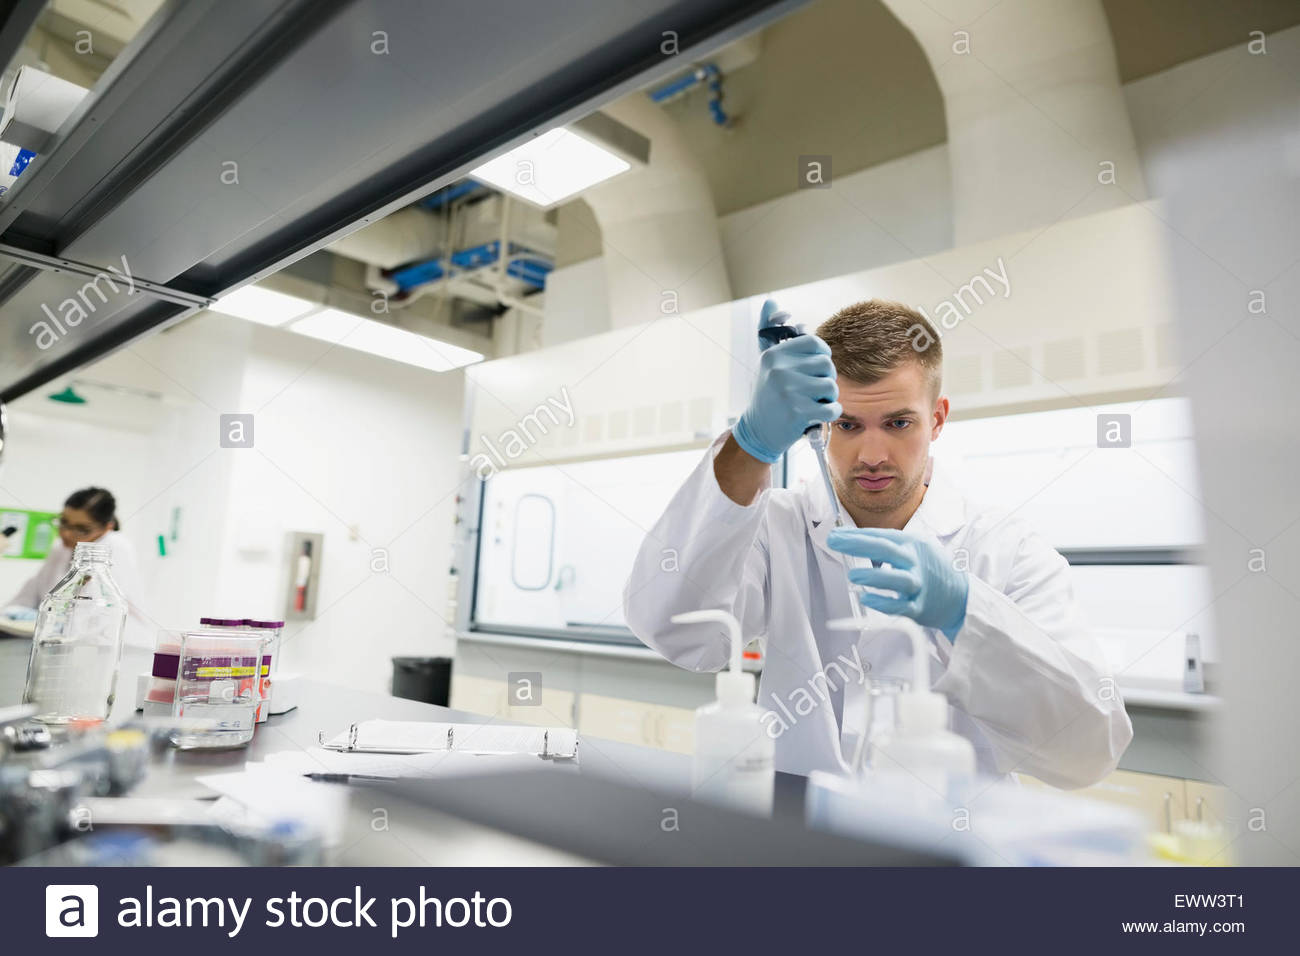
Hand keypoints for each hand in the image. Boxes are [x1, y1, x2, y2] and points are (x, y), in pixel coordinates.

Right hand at [732, 300, 840, 463]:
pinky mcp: (798, 412)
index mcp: (775, 355)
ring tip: (814, 402)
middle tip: (813, 390)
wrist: (758, 431)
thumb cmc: (768, 395)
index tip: (817, 367)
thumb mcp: (767, 362)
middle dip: (825, 378)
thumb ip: (769, 331)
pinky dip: (830, 413)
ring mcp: (789, 390)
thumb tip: (770, 301)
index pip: (815, 343)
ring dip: (829, 397)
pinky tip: (818, 414)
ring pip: (831, 385)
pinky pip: (831, 407)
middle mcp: (780, 369)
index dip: (822, 354)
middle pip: (826, 364)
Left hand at [827, 528, 968, 639]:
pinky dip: (883, 603)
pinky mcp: (920, 608)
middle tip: (835, 542)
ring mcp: (920, 586)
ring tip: (852, 575)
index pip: (882, 536)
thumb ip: (888, 545)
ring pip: (897, 580)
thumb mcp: (916, 548)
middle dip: (858, 544)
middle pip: (887, 550)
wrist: (961, 597)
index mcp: (913, 545)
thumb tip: (853, 542)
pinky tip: (867, 598)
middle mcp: (917, 563)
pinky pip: (900, 607)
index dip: (856, 535)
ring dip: (873, 577)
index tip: (835, 535)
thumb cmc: (931, 570)